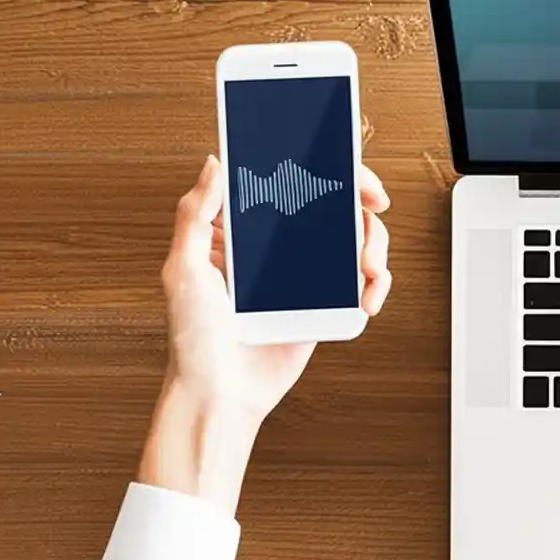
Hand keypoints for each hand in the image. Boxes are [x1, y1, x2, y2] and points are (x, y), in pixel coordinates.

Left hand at [139, 155, 391, 515]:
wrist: (222, 395)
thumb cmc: (194, 338)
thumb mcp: (183, 269)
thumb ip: (194, 215)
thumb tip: (214, 164)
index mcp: (244, 232)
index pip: (289, 183)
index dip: (321, 167)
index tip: (344, 165)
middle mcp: (277, 247)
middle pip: (332, 205)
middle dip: (361, 199)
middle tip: (375, 202)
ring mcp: (304, 275)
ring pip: (354, 240)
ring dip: (374, 244)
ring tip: (369, 266)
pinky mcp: (325, 303)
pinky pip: (362, 282)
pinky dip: (376, 283)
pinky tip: (368, 296)